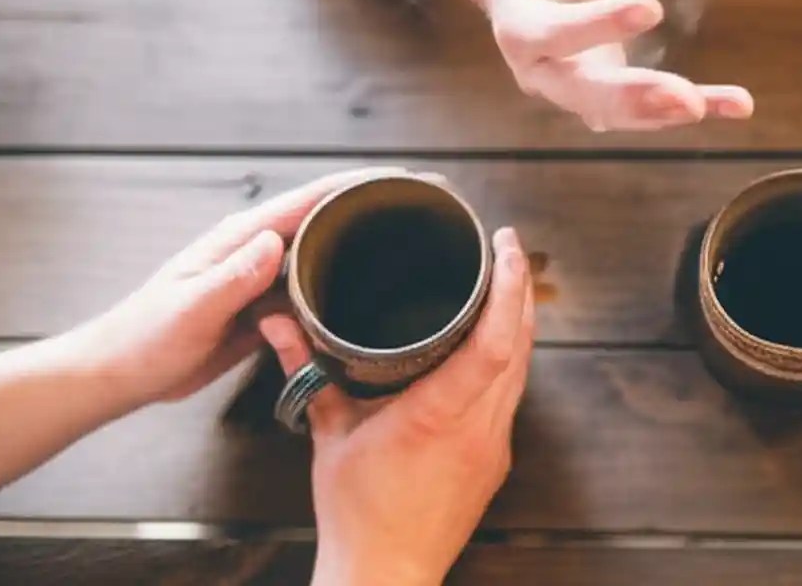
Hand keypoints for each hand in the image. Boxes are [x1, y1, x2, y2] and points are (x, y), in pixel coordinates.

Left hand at [89, 167, 406, 406]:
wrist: (122, 373)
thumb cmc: (146, 338)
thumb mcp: (191, 309)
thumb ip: (233, 278)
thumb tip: (275, 243)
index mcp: (242, 238)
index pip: (312, 199)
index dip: (361, 185)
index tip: (405, 179)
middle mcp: (258, 250)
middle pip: (328, 219)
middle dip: (375, 208)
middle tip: (427, 207)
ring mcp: (264, 278)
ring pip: (325, 255)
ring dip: (365, 248)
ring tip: (414, 244)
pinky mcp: (266, 307)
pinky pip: (314, 292)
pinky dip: (344, 288)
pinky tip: (372, 297)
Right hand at [262, 227, 534, 585]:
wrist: (386, 573)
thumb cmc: (357, 512)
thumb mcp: (329, 432)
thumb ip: (307, 370)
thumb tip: (278, 325)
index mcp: (438, 414)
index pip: (494, 341)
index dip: (507, 288)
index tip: (503, 248)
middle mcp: (478, 426)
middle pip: (522, 345)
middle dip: (520, 290)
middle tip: (506, 248)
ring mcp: (494, 444)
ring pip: (523, 369)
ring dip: (521, 322)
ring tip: (507, 283)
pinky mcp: (496, 459)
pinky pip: (513, 395)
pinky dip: (510, 358)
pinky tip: (497, 342)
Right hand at [488, 0, 752, 131]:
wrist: (522, 0)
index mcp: (521, 31)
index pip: (555, 34)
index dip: (599, 24)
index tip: (652, 8)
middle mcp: (546, 74)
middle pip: (584, 93)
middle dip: (632, 97)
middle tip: (683, 100)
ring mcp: (581, 93)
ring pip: (619, 113)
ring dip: (661, 114)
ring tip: (701, 106)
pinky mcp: (616, 99)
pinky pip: (658, 109)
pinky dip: (701, 105)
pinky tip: (739, 105)